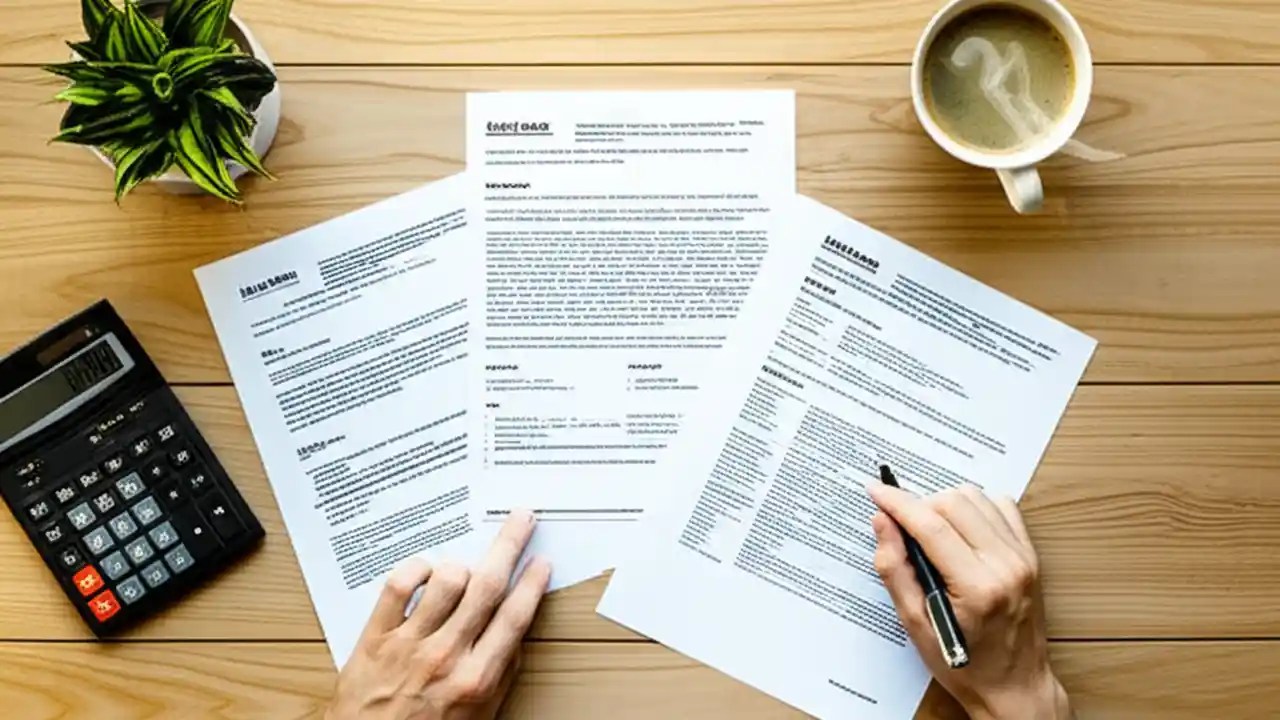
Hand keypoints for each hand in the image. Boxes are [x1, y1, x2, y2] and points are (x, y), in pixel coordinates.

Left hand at [326, 510, 551, 719]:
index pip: (514, 617)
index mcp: (476, 678)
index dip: (532, 583)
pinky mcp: (376, 638)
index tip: (541, 563)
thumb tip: (514, 636)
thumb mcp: (478, 717)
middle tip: (521, 519)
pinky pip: (397, 587)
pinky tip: (423, 571)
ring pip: (445, 580)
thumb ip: (499, 676)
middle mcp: (446, 656)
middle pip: (486, 586)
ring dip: (460, 564)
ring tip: (464, 565)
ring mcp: (409, 644)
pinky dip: (414, 569)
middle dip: (509, 546)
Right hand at [868, 484, 1071, 719]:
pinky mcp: (1031, 555)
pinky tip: (961, 531)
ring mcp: (1023, 557)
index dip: (897, 502)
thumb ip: (895, 570)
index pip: (930, 525)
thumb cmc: (965, 664)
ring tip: (932, 534)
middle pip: (953, 502)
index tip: (876, 490)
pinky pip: (1001, 507)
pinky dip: (975, 509)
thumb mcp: (916, 625)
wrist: (1015, 686)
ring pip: (977, 498)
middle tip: (903, 529)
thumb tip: (882, 523)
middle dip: (920, 506)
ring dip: (946, 506)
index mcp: (977, 587)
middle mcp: (1006, 565)